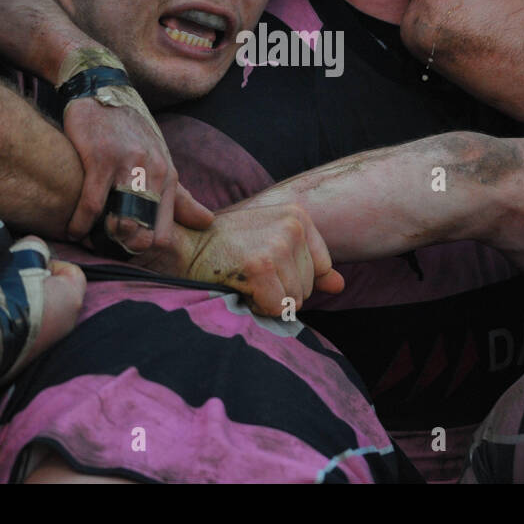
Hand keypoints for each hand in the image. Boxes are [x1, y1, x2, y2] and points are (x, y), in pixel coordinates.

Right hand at [0, 237, 85, 384]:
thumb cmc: (5, 297)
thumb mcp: (24, 256)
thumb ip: (36, 247)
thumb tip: (35, 253)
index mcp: (72, 299)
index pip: (70, 271)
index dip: (48, 262)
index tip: (28, 264)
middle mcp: (66, 324)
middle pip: (54, 292)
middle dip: (34, 282)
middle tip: (12, 278)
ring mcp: (48, 342)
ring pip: (39, 311)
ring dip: (22, 301)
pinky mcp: (28, 354)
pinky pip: (25, 328)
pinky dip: (13, 320)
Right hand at [62, 95, 213, 252]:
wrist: (102, 90)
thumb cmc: (131, 132)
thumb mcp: (160, 161)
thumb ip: (181, 197)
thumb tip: (207, 223)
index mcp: (169, 177)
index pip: (164, 233)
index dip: (144, 249)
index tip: (125, 249)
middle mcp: (153, 172)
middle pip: (143, 233)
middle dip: (121, 247)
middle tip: (104, 245)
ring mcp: (128, 165)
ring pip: (120, 222)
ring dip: (101, 237)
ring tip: (89, 237)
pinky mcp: (101, 159)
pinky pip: (92, 204)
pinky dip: (80, 223)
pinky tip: (73, 227)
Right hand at [177, 204, 344, 316]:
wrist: (183, 245)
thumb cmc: (227, 248)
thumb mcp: (272, 245)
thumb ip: (310, 265)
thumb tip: (340, 286)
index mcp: (298, 215)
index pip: (322, 269)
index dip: (292, 278)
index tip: (263, 265)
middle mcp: (292, 225)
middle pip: (310, 287)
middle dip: (281, 290)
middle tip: (249, 272)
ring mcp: (277, 244)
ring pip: (294, 301)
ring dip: (268, 299)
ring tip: (244, 278)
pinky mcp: (260, 266)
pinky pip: (276, 308)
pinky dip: (257, 306)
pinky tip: (239, 286)